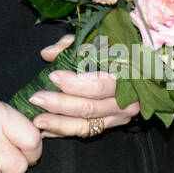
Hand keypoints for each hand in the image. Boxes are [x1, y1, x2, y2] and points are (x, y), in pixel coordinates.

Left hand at [26, 34, 140, 138]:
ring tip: (36, 119)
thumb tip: (47, 54)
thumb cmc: (113, 50)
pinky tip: (45, 129)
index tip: (53, 76)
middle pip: (90, 107)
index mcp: (126, 77)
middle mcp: (126, 101)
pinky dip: (63, 130)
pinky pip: (84, 132)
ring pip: (86, 124)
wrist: (138, 69)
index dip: (75, 83)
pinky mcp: (110, 125)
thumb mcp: (95, 40)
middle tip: (36, 98)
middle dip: (60, 104)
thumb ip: (70, 46)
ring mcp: (118, 116)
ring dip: (58, 122)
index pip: (99, 86)